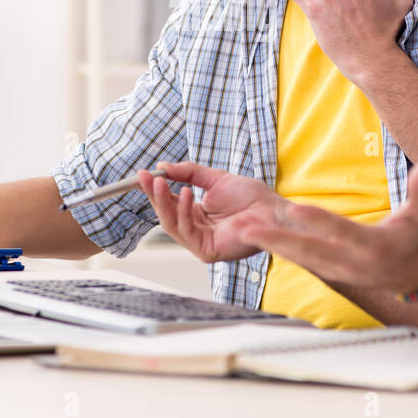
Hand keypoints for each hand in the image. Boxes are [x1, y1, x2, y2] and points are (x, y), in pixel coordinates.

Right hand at [137, 162, 281, 263]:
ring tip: (161, 181)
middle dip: (154, 194)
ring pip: (171, 224)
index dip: (155, 189)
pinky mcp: (207, 251)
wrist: (273, 209)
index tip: (143, 173)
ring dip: (164, 201)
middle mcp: (197, 230)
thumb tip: (163, 166)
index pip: (169, 203)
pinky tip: (185, 194)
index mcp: (197, 215)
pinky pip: (186, 231)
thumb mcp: (215, 178)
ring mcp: (200, 242)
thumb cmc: (252, 197)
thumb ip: (189, 173)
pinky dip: (182, 211)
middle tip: (145, 177)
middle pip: (165, 214)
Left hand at [235, 163, 417, 295]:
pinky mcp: (332, 274)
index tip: (292, 209)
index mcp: (373, 246)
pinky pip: (301, 262)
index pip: (340, 231)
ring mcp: (339, 271)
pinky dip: (279, 251)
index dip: (316, 221)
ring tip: (244, 232)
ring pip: (299, 258)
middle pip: (309, 250)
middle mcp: (351, 262)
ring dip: (271, 246)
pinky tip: (258, 240)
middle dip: (277, 239)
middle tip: (248, 228)